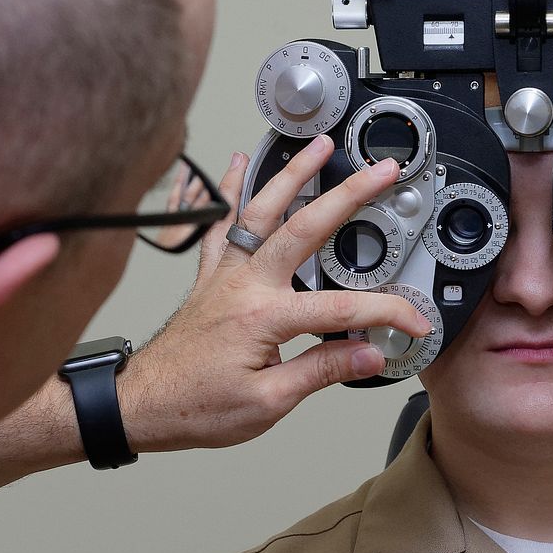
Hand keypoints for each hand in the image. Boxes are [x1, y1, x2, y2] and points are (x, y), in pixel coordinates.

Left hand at [121, 134, 430, 451]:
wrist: (139, 405)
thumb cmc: (194, 407)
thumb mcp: (268, 403)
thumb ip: (320, 371)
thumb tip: (369, 354)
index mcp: (264, 318)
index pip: (342, 310)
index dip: (387, 313)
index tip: (412, 322)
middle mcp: (243, 285)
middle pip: (304, 228)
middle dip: (348, 195)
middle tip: (379, 172)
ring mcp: (224, 275)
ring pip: (260, 211)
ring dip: (291, 173)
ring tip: (318, 146)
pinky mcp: (209, 277)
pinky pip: (220, 223)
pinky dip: (231, 191)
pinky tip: (239, 162)